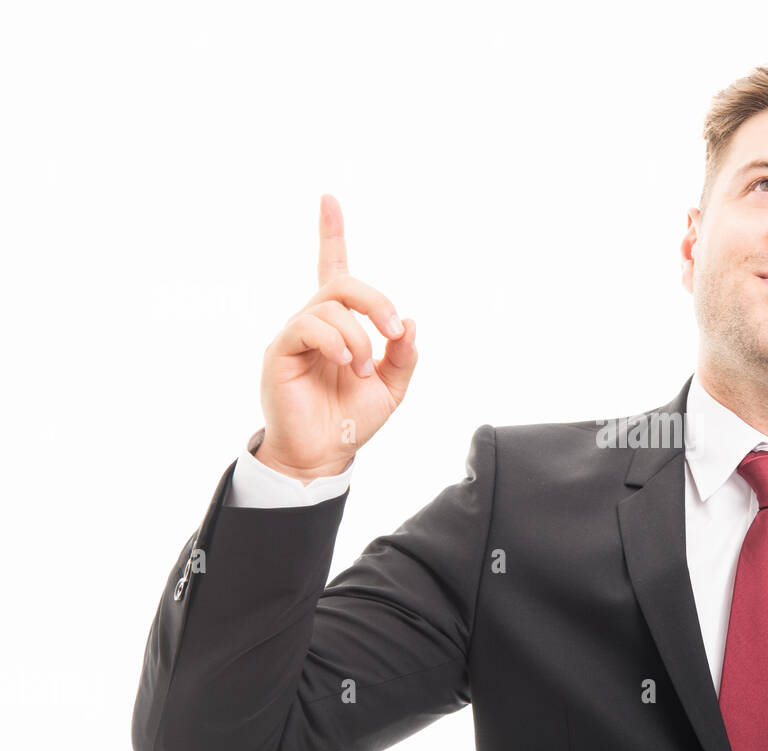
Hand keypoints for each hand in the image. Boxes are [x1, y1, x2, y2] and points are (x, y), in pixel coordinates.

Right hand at [257, 194, 417, 481]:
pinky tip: (346, 363)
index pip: (334, 269)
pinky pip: (307, 327)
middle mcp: (314, 323)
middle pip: (342, 284)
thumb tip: (407, 322)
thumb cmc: (352, 420)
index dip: (331, 234)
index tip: (329, 200)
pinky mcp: (281, 352)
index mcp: (340, 325)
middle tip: (392, 330)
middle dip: (375, 301)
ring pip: (330, 307)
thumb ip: (404, 355)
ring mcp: (296, 336)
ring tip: (363, 369)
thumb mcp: (392, 387)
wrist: (324, 454)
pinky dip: (336, 341)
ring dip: (358, 336)